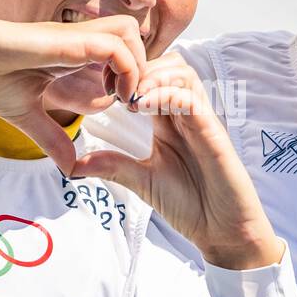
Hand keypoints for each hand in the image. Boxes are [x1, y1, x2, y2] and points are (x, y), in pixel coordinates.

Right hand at [0, 9, 147, 176]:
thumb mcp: (27, 116)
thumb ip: (51, 138)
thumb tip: (68, 167)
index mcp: (71, 55)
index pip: (119, 55)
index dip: (129, 78)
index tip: (124, 107)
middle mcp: (79, 42)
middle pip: (133, 36)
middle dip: (142, 68)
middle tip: (130, 101)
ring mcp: (75, 38)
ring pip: (131, 34)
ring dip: (136, 66)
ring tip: (123, 97)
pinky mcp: (70, 41)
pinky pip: (115, 47)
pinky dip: (125, 69)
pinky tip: (113, 95)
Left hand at [70, 52, 284, 271]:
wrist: (221, 230)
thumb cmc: (189, 204)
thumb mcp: (142, 181)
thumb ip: (113, 166)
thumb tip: (74, 165)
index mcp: (169, 121)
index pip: (151, 79)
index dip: (127, 76)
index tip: (103, 90)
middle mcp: (186, 115)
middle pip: (169, 65)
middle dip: (140, 68)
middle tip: (115, 87)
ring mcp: (201, 121)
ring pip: (183, 74)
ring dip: (154, 77)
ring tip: (130, 97)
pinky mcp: (213, 133)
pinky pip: (192, 100)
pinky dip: (167, 95)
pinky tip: (143, 107)